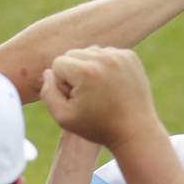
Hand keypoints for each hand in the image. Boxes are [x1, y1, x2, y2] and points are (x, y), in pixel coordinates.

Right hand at [41, 47, 161, 151]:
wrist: (135, 131)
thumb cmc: (97, 127)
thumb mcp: (63, 117)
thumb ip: (47, 93)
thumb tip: (49, 72)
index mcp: (85, 71)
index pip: (57, 64)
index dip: (62, 85)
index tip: (76, 100)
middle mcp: (103, 58)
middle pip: (73, 54)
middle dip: (74, 73)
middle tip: (87, 96)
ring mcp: (119, 55)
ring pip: (89, 52)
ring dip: (88, 68)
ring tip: (99, 91)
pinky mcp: (130, 56)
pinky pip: (106, 53)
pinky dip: (104, 66)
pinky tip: (111, 85)